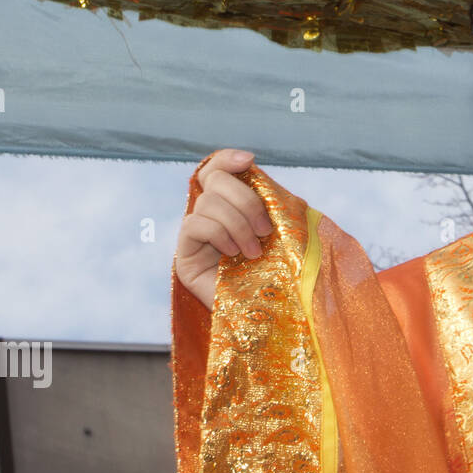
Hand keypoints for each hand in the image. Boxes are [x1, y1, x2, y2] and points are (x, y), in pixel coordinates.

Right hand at [173, 149, 274, 311]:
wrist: (278, 313)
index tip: (250, 161)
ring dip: (239, 224)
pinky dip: (220, 234)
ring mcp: (196, 237)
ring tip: (254, 251)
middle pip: (214, 180)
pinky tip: (234, 254)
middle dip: (245, 200)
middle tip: (266, 230)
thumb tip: (252, 161)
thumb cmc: (289, 271)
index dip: (228, 159)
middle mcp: (211, 217)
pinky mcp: (184, 257)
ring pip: (208, 202)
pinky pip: (195, 225)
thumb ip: (270, 196)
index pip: (217, 169)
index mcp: (234, 207)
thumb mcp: (286, 227)